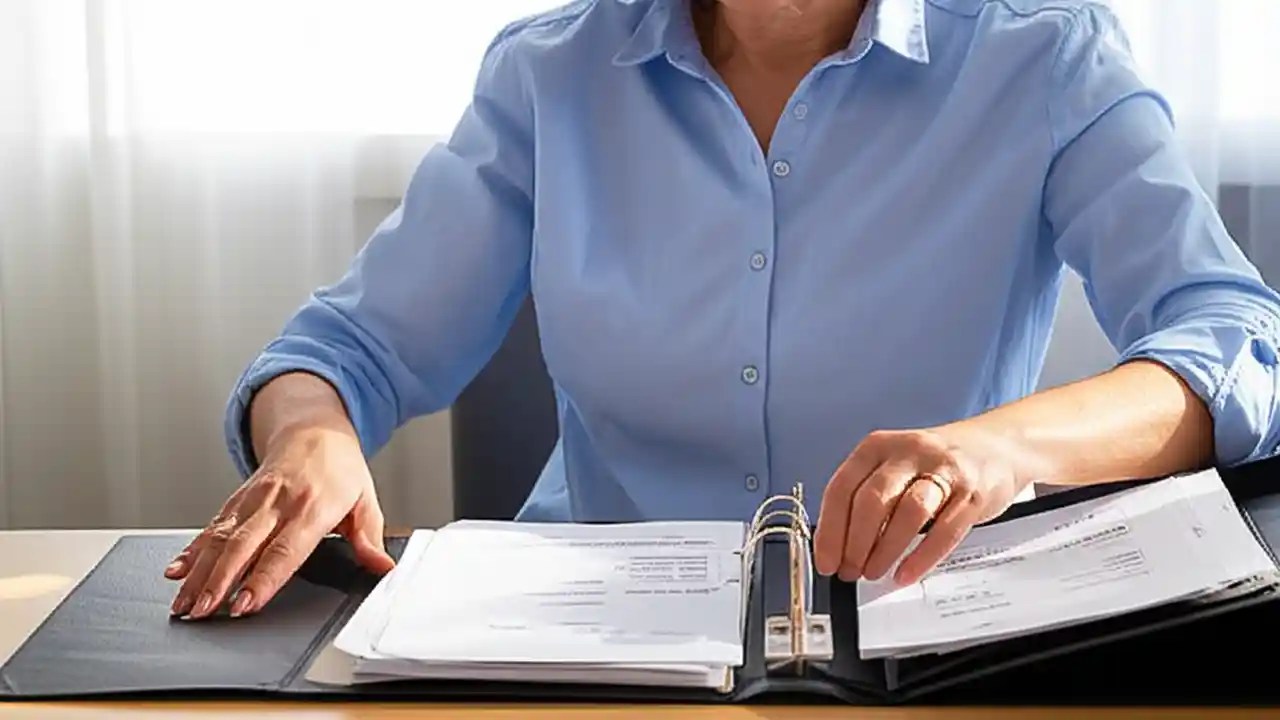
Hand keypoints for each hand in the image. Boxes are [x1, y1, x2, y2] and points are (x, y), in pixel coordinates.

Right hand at [164, 427, 394, 619]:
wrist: (314, 429)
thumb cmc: (341, 469)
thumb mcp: (366, 499)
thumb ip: (369, 537)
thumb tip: (384, 567)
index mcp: (313, 506)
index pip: (284, 550)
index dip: (263, 579)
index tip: (245, 604)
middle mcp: (278, 502)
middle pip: (243, 546)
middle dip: (220, 581)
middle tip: (203, 611)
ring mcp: (253, 499)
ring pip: (220, 537)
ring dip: (199, 572)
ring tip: (184, 603)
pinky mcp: (238, 498)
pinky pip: (212, 525)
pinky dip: (191, 550)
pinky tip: (176, 571)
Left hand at [814, 423, 1028, 585]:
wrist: (997, 445)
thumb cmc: (935, 464)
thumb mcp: (894, 467)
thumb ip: (868, 497)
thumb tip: (838, 546)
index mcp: (877, 447)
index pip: (842, 488)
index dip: (830, 530)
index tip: (825, 561)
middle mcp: (908, 452)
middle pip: (873, 500)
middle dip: (855, 543)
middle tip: (849, 571)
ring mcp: (943, 469)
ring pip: (908, 512)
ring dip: (885, 550)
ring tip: (873, 573)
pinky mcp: (972, 492)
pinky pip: (945, 529)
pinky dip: (922, 556)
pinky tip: (906, 573)